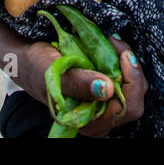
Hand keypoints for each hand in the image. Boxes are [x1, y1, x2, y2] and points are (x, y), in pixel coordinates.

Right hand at [22, 34, 147, 136]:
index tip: (123, 54)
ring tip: (112, 42)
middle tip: (117, 44)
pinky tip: (111, 46)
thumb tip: (107, 88)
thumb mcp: (53, 74)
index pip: (126, 108)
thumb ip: (78, 84)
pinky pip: (126, 77)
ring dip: (127, 62)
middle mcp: (99, 117)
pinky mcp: (105, 90)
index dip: (131, 81)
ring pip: (133, 86)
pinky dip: (122, 60)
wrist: (28, 61)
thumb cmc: (37, 68)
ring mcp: (104, 104)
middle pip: (135, 98)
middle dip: (132, 69)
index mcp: (88, 122)